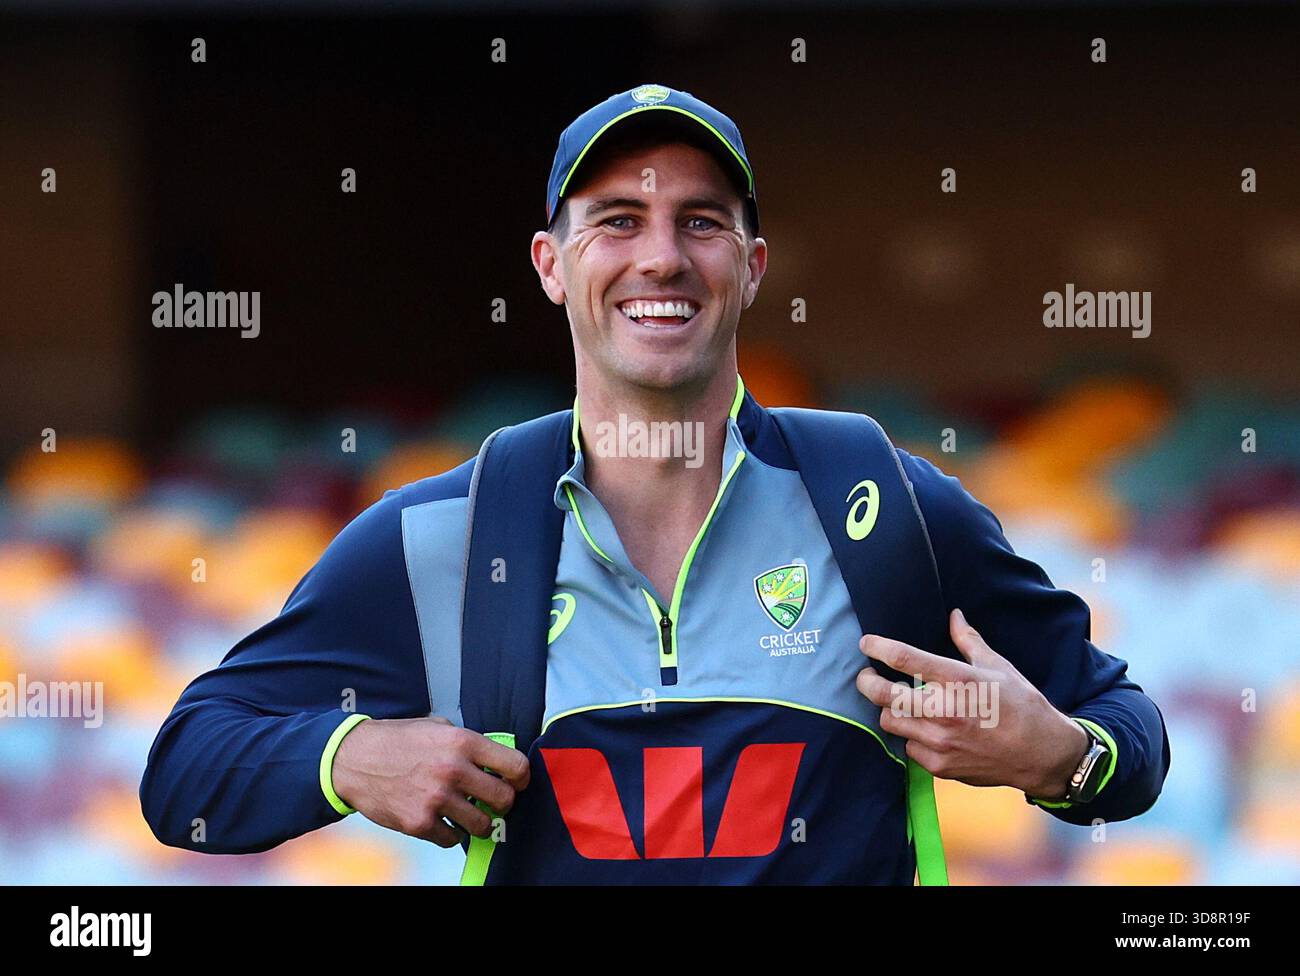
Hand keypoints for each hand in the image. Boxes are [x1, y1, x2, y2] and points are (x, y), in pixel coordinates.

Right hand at [331, 716, 530, 846]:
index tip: (517, 783)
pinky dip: (451, 833)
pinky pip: (453, 838)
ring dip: (478, 822)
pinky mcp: (420, 822)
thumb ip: (466, 742)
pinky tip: (442, 820)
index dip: (522, 778)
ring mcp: (437, 799)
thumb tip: (494, 758)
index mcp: (462, 742)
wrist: (354, 759)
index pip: (515, 766)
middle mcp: (453, 770)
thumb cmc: (396, 741)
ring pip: (481, 825)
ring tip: (468, 813)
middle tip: (493, 802)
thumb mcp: (437, 726)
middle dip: (502, 803)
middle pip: (504, 800)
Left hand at [855, 609, 1088, 797]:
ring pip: (890, 721)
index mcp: (958, 680)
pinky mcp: (940, 766)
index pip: (905, 658)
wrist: (1042, 754)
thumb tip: (954, 616)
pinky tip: (924, 730)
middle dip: (867, 682)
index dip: (878, 648)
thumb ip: (968, 640)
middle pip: (883, 694)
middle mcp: (944, 711)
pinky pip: (909, 747)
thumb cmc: (1022, 705)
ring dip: (890, 710)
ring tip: (898, 702)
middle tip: (867, 676)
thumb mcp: (997, 667)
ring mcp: (940, 741)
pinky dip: (911, 737)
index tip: (866, 643)